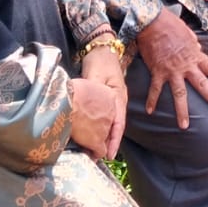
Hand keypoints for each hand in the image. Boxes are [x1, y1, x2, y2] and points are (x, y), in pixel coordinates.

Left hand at [78, 42, 128, 160]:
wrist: (101, 48)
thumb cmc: (99, 61)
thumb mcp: (96, 76)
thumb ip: (94, 92)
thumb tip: (89, 109)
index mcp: (118, 97)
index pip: (118, 123)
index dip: (114, 140)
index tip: (110, 155)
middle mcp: (117, 101)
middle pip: (115, 126)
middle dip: (108, 143)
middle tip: (98, 158)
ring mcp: (112, 100)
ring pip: (109, 123)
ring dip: (103, 137)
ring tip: (94, 151)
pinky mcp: (104, 98)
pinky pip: (103, 117)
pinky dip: (99, 128)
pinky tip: (91, 134)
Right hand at [136, 7, 207, 128]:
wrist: (153, 22)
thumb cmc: (171, 24)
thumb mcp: (188, 34)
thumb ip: (194, 45)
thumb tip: (197, 48)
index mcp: (195, 55)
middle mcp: (186, 65)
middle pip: (202, 85)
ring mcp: (172, 71)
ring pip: (179, 94)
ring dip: (182, 111)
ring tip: (185, 126)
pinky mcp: (158, 72)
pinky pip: (155, 89)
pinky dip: (152, 100)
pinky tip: (150, 111)